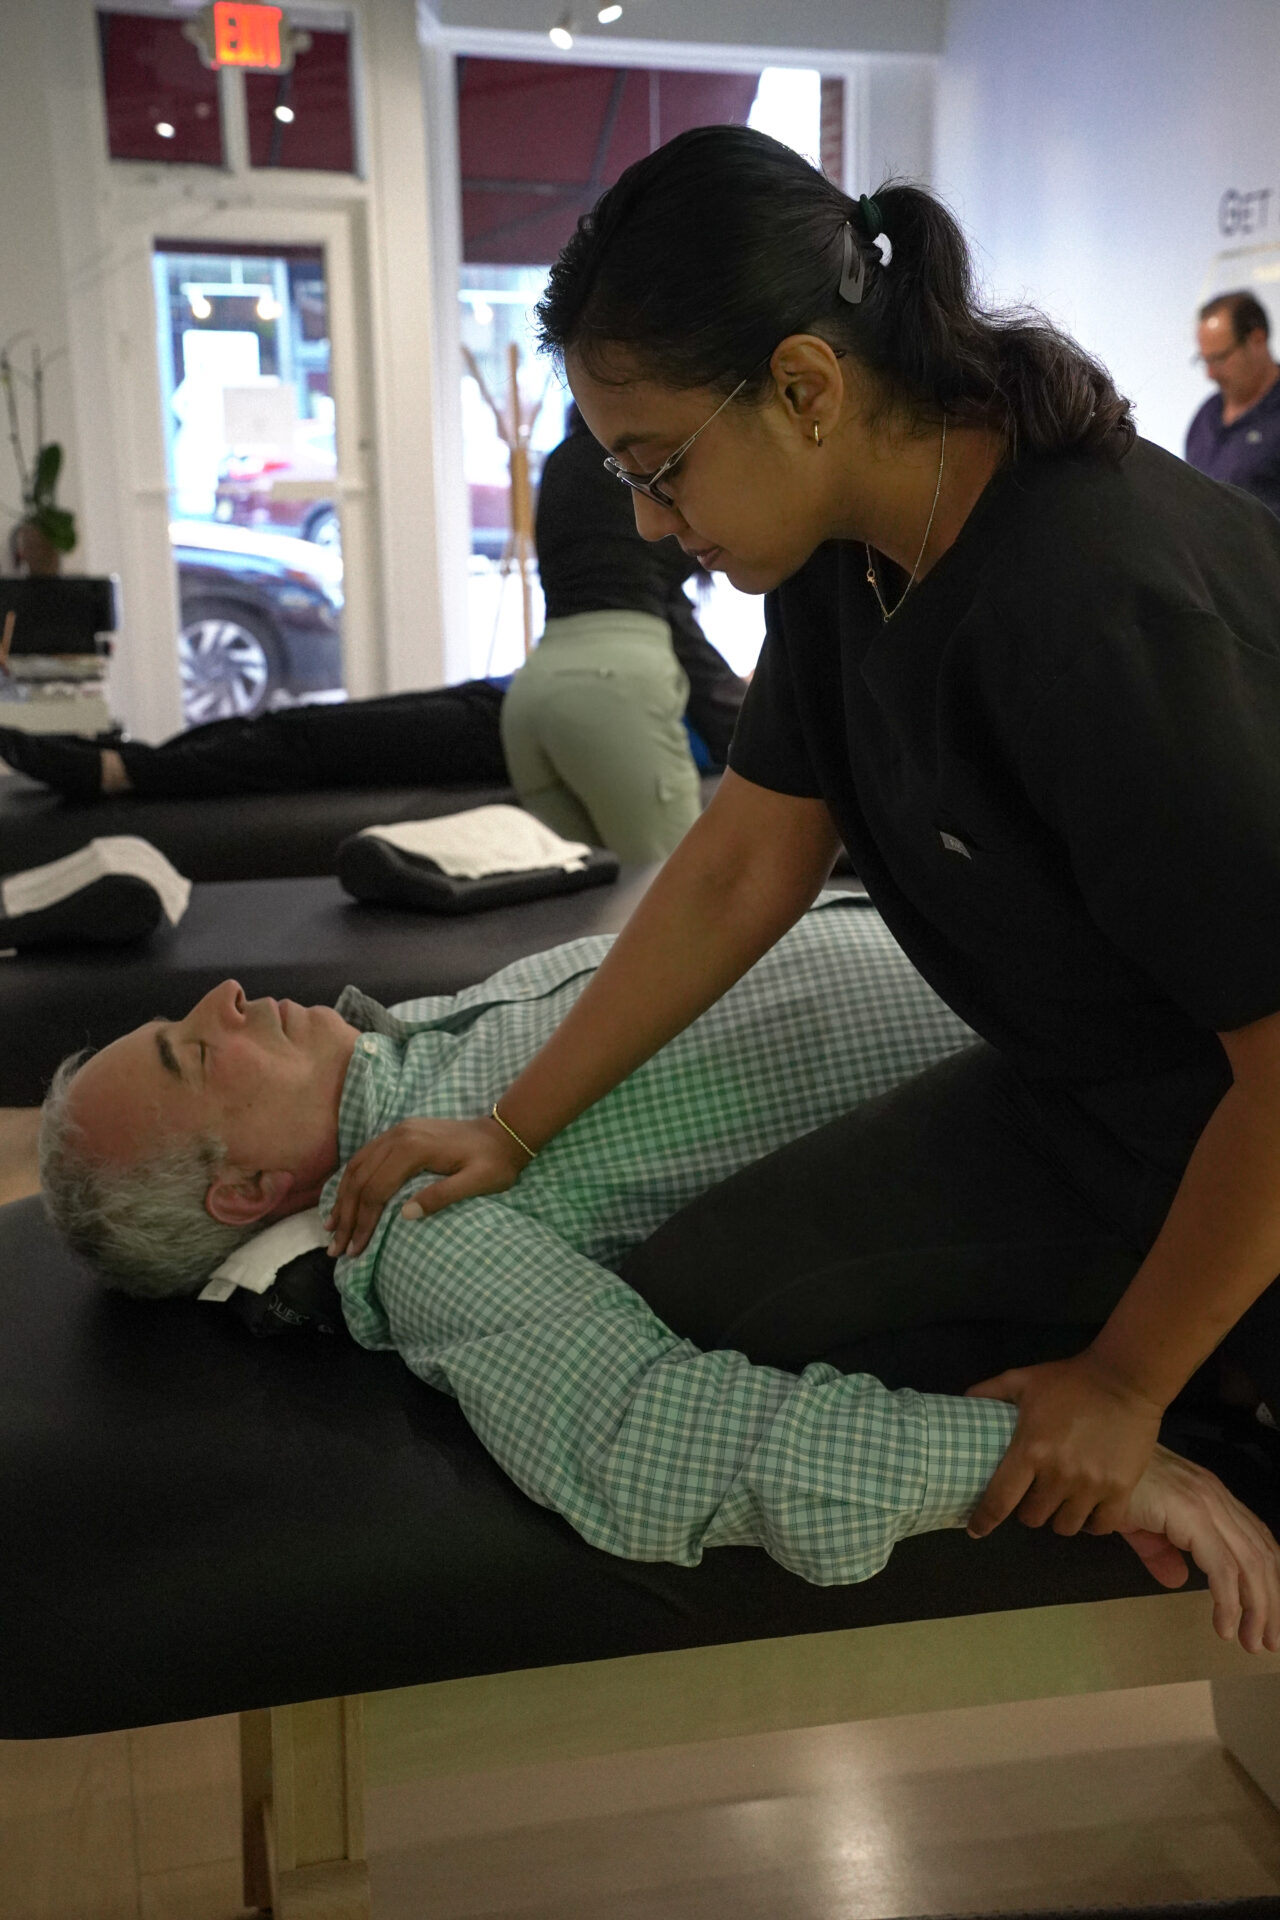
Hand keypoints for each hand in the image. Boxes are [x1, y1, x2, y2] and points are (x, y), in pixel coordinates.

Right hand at [324, 1116, 529, 1256]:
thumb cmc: (495, 1162)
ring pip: (357, 1167)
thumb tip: (405, 1215)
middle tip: (336, 1249)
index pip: (376, 1190)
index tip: (354, 1250)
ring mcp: (397, 1132)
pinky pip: (365, 1157)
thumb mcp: (478, 1182)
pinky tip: (346, 1199)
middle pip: (361, 1179)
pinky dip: (352, 1181)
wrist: (504, 1132)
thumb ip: (443, 1196)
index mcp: (414, 1149)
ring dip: (343, 1199)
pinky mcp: (400, 1133)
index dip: (362, 1222)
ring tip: (332, 1229)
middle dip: (346, 1216)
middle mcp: (399, 1135)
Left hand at [966, 1349, 1162, 1538]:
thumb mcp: (1023, 1380)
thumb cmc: (1070, 1381)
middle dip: (1027, 1508)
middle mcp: (1059, 1475)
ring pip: (1065, 1526)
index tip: (976, 1529)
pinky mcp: (1120, 1490)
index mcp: (1030, 1450)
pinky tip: (1086, 1509)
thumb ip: (990, 1392)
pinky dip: (1090, 1523)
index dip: (984, 1519)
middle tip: (1033, 1493)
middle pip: (1033, 1517)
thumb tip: (962, 1402)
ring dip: (1057, 1516)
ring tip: (1059, 1500)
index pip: (999, 1500)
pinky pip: (1100, 1526)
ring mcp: (1091, 1485)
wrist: (1125, 1379)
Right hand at [1120, 1445, 1279, 1651]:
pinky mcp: (1190, 1514)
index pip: (1258, 1541)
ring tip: (1251, 1641)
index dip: (1270, 1581)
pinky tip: (1223, 1626)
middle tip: (1269, 1642)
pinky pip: (1221, 1566)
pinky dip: (1228, 1601)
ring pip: (1251, 1562)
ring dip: (1257, 1608)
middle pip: (1263, 1554)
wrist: (1086, 1461)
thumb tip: (1177, 1580)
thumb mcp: (1140, 1524)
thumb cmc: (1108, 1486)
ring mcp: (1206, 1502)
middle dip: (1272, 1602)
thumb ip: (1161, 1551)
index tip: (1267, 1619)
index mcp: (1211, 1496)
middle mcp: (1216, 1496)